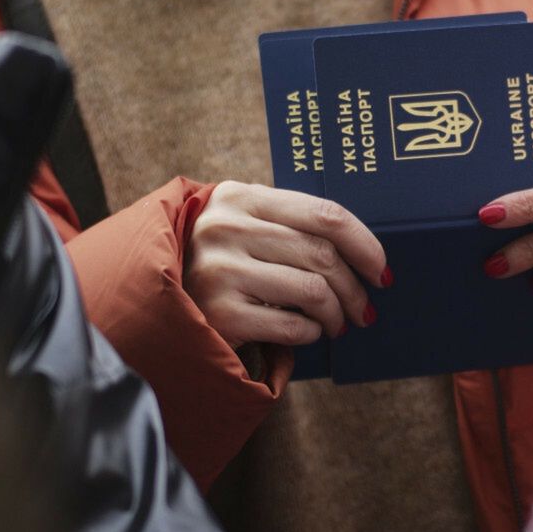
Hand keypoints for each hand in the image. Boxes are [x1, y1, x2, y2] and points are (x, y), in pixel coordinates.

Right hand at [185, 182, 388, 348]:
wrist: (151, 305)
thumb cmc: (215, 264)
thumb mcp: (241, 227)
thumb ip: (286, 225)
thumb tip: (360, 252)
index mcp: (241, 197)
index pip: (324, 214)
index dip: (365, 244)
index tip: (381, 270)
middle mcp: (227, 228)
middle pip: (322, 254)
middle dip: (355, 288)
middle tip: (365, 310)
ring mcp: (220, 269)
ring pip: (313, 289)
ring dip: (336, 314)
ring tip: (336, 324)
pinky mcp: (218, 312)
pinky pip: (292, 325)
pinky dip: (309, 334)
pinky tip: (305, 333)